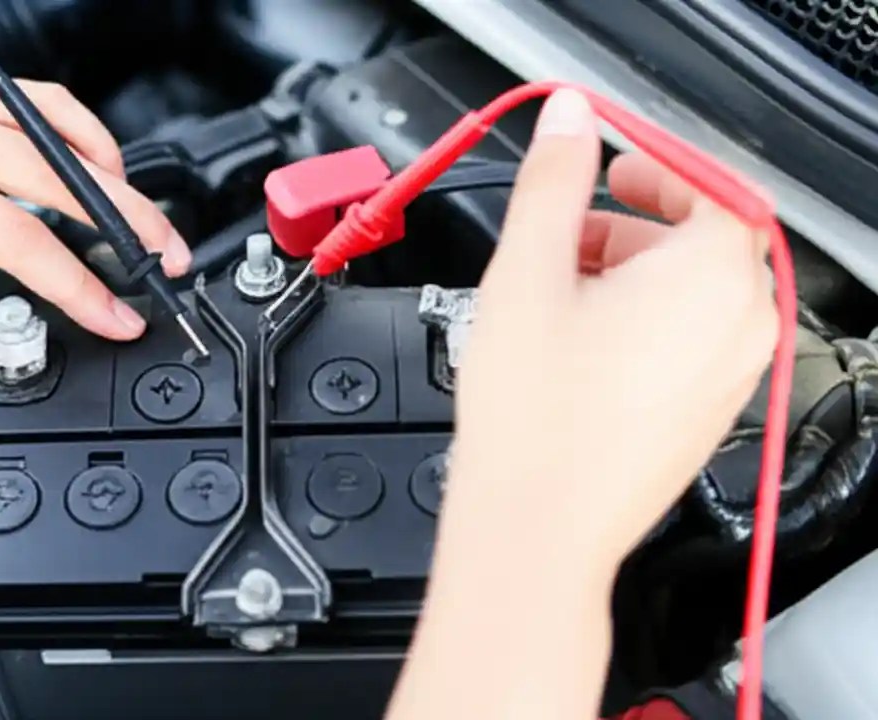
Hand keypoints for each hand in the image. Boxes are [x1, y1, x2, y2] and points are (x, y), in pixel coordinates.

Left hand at [0, 47, 188, 362]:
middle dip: (131, 227)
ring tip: (147, 222)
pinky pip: (43, 103)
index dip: (79, 288)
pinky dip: (84, 132)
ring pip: (66, 134)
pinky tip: (99, 163)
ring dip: (118, 179)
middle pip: (67, 180)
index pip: (23, 242)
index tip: (114, 315)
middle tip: (167, 264)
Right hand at [446, 89, 777, 572]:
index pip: (710, 185)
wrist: (536, 528)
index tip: (607, 167)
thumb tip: (569, 120)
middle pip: (705, 239)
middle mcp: (739, 326)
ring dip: (636, 272)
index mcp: (710, 278)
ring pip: (696, 292)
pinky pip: (692, 339)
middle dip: (636, 222)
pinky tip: (578, 343)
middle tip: (570, 230)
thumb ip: (552, 180)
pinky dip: (646, 321)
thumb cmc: (534, 419)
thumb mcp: (526, 273)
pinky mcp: (709, 412)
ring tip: (561, 293)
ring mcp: (730, 375)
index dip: (654, 167)